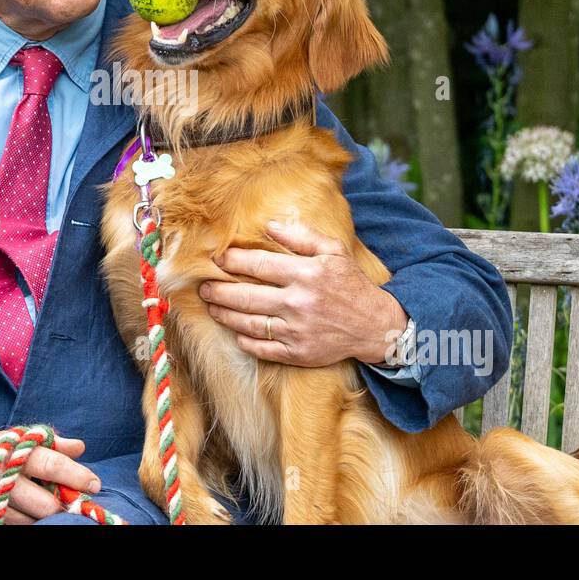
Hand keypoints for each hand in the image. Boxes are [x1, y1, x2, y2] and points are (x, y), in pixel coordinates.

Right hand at [0, 430, 101, 523]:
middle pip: (44, 503)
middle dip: (64, 506)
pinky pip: (15, 530)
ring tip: (52, 508)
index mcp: (9, 452)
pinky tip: (32, 516)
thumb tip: (80, 448)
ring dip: (47, 518)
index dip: (76, 476)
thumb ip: (48, 442)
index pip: (49, 464)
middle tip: (75, 503)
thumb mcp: (11, 438)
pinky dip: (29, 525)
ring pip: (32, 522)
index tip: (94, 484)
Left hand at [198, 219, 409, 366]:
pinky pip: (262, 348)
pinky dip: (244, 340)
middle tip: (204, 287)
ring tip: (212, 306)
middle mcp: (298, 303)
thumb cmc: (350, 284)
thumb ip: (302, 237)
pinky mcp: (297, 353)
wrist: (374, 325)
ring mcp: (296, 331)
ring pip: (248, 323)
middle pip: (246, 296)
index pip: (258, 265)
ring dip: (225, 314)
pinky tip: (235, 332)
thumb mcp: (333, 251)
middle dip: (219, 290)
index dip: (232, 261)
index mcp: (306, 274)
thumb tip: (270, 226)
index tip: (217, 259)